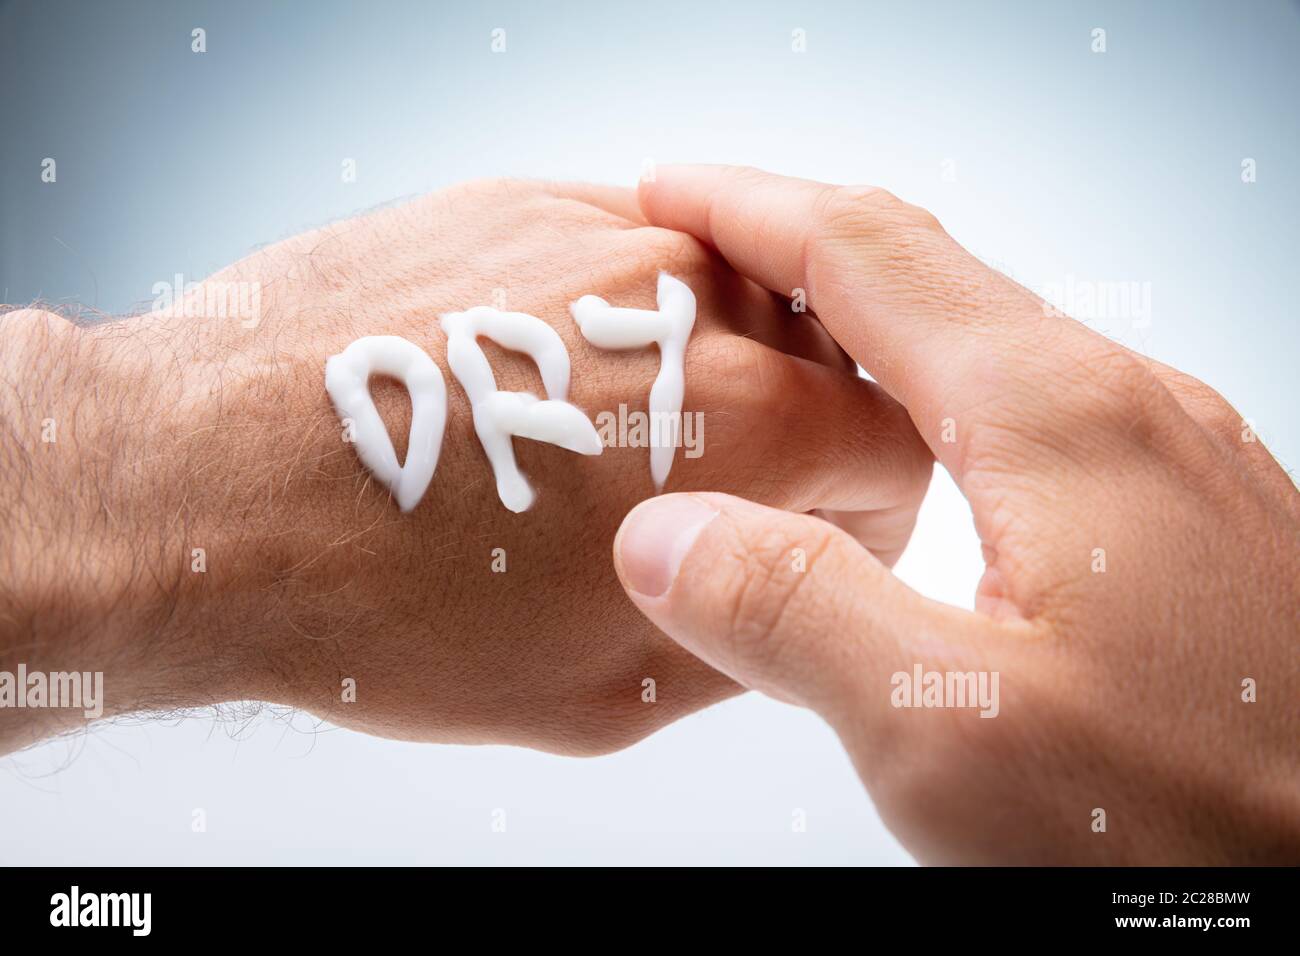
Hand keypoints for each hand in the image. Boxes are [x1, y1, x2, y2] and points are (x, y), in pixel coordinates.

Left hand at [0, 179, 930, 755]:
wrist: (208, 494)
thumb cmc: (384, 605)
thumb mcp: (599, 694)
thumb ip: (740, 636)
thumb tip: (784, 597)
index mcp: (749, 429)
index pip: (900, 442)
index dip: (868, 510)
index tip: (814, 535)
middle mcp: (697, 307)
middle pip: (826, 359)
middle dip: (799, 435)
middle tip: (714, 494)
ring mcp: (606, 236)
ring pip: (730, 294)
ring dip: (709, 364)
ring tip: (612, 435)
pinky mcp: (523, 204)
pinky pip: (630, 248)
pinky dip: (626, 312)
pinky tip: (552, 375)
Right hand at [613, 166, 1299, 862]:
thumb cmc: (1202, 822)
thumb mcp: (955, 735)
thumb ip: (794, 613)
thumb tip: (664, 533)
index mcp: (1055, 418)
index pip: (863, 255)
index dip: (746, 208)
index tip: (665, 191)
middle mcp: (1123, 405)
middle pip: (928, 275)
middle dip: (798, 248)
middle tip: (698, 263)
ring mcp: (1168, 455)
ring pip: (985, 340)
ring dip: (867, 322)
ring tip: (778, 351)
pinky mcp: (1184, 516)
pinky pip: (1034, 407)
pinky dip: (935, 391)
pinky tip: (913, 453)